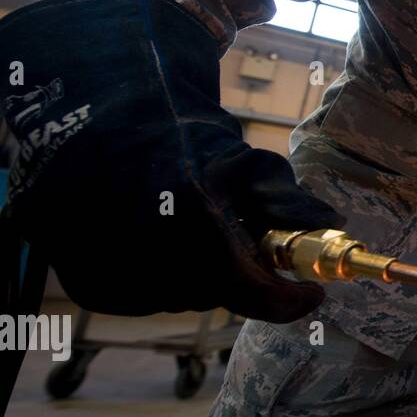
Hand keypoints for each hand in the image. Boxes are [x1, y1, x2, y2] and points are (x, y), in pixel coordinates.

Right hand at [0, 0, 342, 322]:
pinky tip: (156, 234)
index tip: (311, 291)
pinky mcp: (84, 278)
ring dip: (196, 273)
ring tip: (191, 226)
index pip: (254, 293)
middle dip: (238, 272)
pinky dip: (156, 274)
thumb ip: (289, 199)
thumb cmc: (177, 135)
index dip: (289, 298)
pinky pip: (138, 295)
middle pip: (217, 293)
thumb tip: (331, 225)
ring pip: (178, 297)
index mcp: (194, 220)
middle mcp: (149, 255)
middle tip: (243, 241)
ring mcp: (111, 271)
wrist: (90, 118)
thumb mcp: (244, 159)